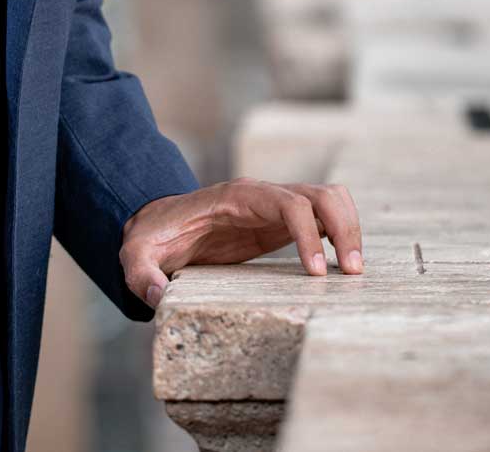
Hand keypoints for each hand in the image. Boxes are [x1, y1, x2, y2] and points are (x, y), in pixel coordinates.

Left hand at [120, 178, 363, 308]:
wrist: (159, 223)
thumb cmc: (153, 238)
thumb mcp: (135, 255)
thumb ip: (141, 273)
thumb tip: (156, 296)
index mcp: (235, 197)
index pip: (287, 202)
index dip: (305, 235)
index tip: (316, 274)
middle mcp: (262, 195)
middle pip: (321, 194)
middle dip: (343, 228)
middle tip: (352, 274)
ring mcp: (275, 205)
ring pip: (329, 199)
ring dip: (350, 230)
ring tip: (353, 273)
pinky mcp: (282, 222)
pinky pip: (324, 216)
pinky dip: (341, 235)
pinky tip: (340, 269)